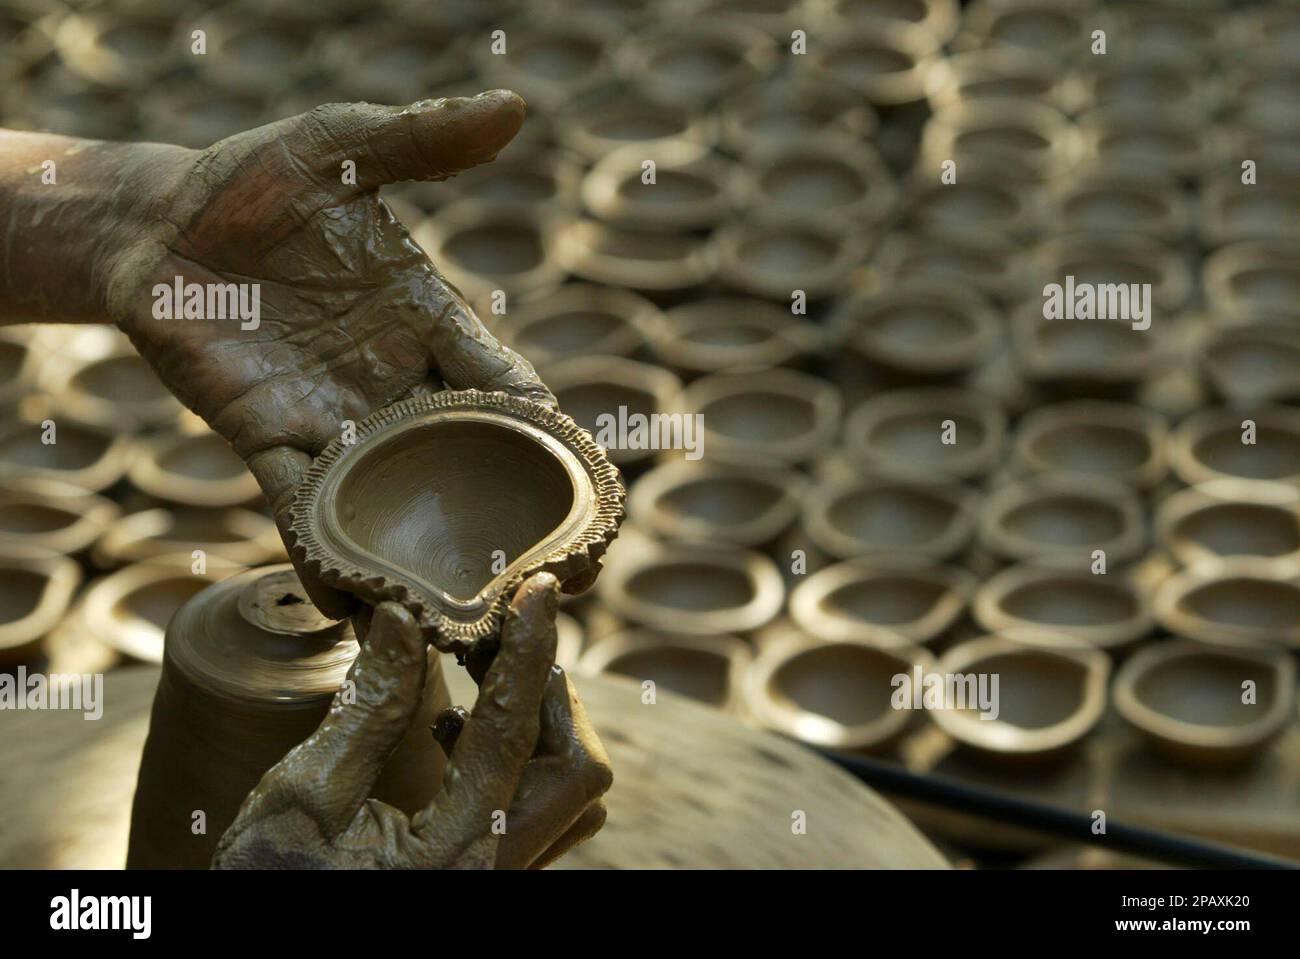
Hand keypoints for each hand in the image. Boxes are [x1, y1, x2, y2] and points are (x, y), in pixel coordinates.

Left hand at [99, 92, 553, 615]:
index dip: (547, 437)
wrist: (156, 222)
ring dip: (424, 551)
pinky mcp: (267, 439)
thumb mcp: (341, 148)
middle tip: (552, 579)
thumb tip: (513, 106)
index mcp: (430, 318)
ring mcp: (333, 417)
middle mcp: (394, 380)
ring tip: (461, 616)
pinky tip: (353, 605)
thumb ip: (423, 139)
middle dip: (505, 518)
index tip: (591, 494)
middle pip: (464, 460)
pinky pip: (301, 506)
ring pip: (394, 497)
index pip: (505, 387)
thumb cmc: (256, 180)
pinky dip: (325, 552)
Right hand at [211, 573, 611, 869]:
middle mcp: (497, 869)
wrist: (265, 949)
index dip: (530, 651)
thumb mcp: (302, 795)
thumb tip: (402, 618)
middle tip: (497, 639)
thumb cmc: (268, 881)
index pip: (513, 732)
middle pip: (576, 770)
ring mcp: (500, 874)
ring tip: (481, 677)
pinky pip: (540, 809)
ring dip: (542, 725)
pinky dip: (522, 756)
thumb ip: (366, 708)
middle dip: (549, 694)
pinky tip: (455, 729)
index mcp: (455, 851)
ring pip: (570, 793)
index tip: (537, 589)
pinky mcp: (489, 871)